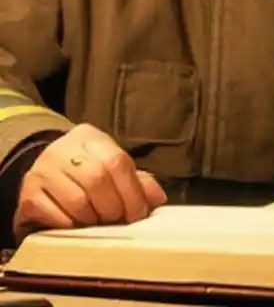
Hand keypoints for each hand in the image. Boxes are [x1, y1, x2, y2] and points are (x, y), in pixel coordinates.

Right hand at [13, 123, 166, 241]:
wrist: (45, 173)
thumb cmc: (87, 172)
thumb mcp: (113, 168)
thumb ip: (137, 181)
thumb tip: (156, 198)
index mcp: (90, 138)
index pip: (117, 161)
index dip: (132, 192)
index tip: (138, 213)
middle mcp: (62, 150)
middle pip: (97, 179)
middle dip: (114, 206)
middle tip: (118, 219)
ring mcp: (41, 171)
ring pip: (77, 200)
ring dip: (93, 218)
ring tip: (98, 221)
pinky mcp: (27, 194)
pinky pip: (54, 215)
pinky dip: (70, 224)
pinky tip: (76, 224)